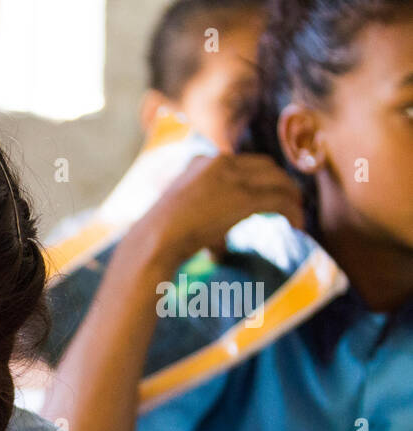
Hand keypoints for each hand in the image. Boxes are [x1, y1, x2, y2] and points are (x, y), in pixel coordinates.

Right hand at [140, 153, 305, 264]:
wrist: (154, 240)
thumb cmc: (159, 237)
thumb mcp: (179, 216)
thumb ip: (202, 218)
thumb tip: (219, 247)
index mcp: (201, 162)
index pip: (241, 163)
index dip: (259, 179)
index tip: (266, 194)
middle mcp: (219, 162)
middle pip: (265, 166)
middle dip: (280, 183)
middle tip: (288, 203)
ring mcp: (232, 178)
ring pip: (278, 181)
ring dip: (291, 197)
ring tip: (297, 215)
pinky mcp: (244, 197)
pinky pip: (280, 201)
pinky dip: (293, 213)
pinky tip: (298, 226)